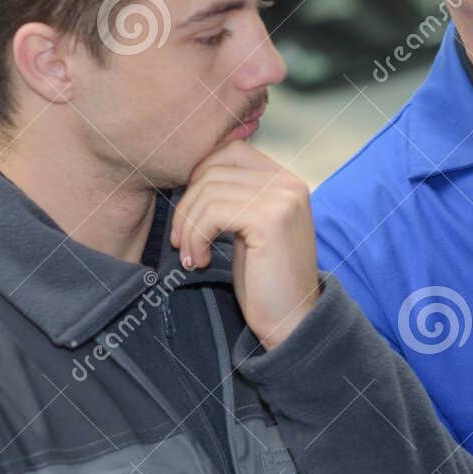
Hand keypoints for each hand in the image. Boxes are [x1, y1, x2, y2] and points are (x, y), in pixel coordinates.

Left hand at [169, 141, 319, 350]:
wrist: (290, 321)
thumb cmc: (264, 279)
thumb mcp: (247, 228)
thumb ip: (232, 197)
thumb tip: (190, 174)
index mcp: (286, 181)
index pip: (229, 152)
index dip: (199, 179)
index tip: (191, 218)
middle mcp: (290, 183)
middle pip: (214, 169)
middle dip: (186, 206)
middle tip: (181, 242)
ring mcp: (283, 199)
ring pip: (208, 191)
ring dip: (187, 227)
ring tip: (191, 256)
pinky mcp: (271, 219)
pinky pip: (213, 213)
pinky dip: (195, 238)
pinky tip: (199, 262)